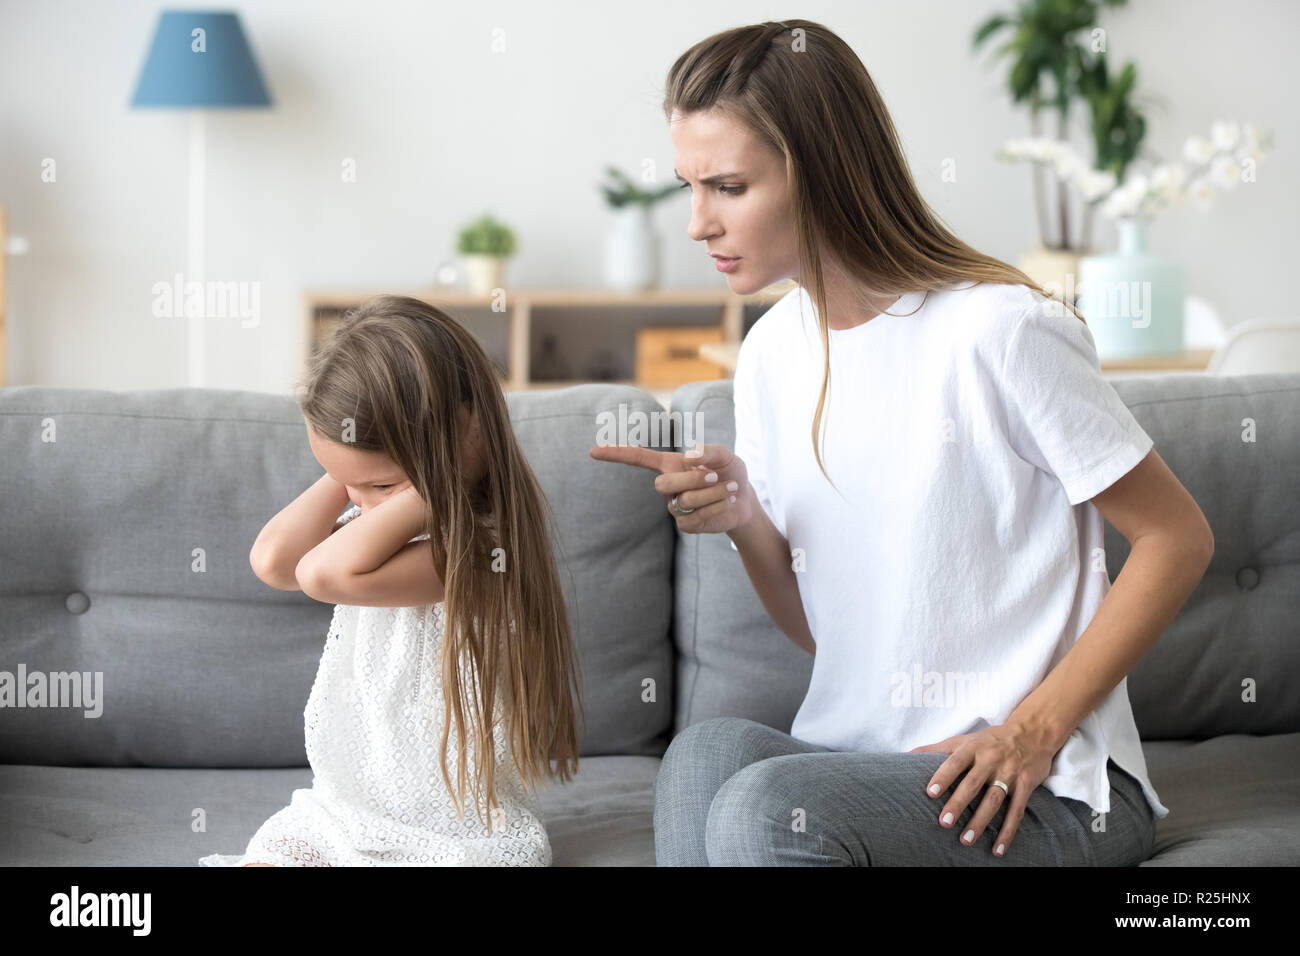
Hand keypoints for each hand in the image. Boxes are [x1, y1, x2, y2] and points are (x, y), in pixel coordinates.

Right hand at [589, 441, 751, 534]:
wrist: (743, 500)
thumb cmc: (730, 472)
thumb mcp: (726, 456)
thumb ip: (711, 450)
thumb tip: (690, 455)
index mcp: (671, 464)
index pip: (638, 459)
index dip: (616, 455)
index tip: (593, 452)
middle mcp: (669, 485)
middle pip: (661, 485)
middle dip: (692, 480)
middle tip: (715, 476)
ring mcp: (675, 506)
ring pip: (683, 501)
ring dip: (711, 494)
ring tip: (728, 489)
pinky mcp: (686, 524)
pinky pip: (693, 518)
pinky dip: (714, 509)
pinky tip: (724, 504)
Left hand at [909, 722, 1056, 858]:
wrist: (1032, 732)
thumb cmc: (991, 740)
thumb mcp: (965, 740)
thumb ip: (937, 749)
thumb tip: (908, 754)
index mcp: (973, 748)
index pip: (955, 762)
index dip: (943, 776)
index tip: (930, 792)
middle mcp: (991, 759)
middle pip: (973, 783)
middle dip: (958, 803)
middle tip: (944, 822)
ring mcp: (1010, 773)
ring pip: (994, 800)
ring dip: (980, 821)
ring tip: (965, 839)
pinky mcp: (1026, 785)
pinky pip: (1016, 811)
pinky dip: (1007, 832)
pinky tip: (997, 849)